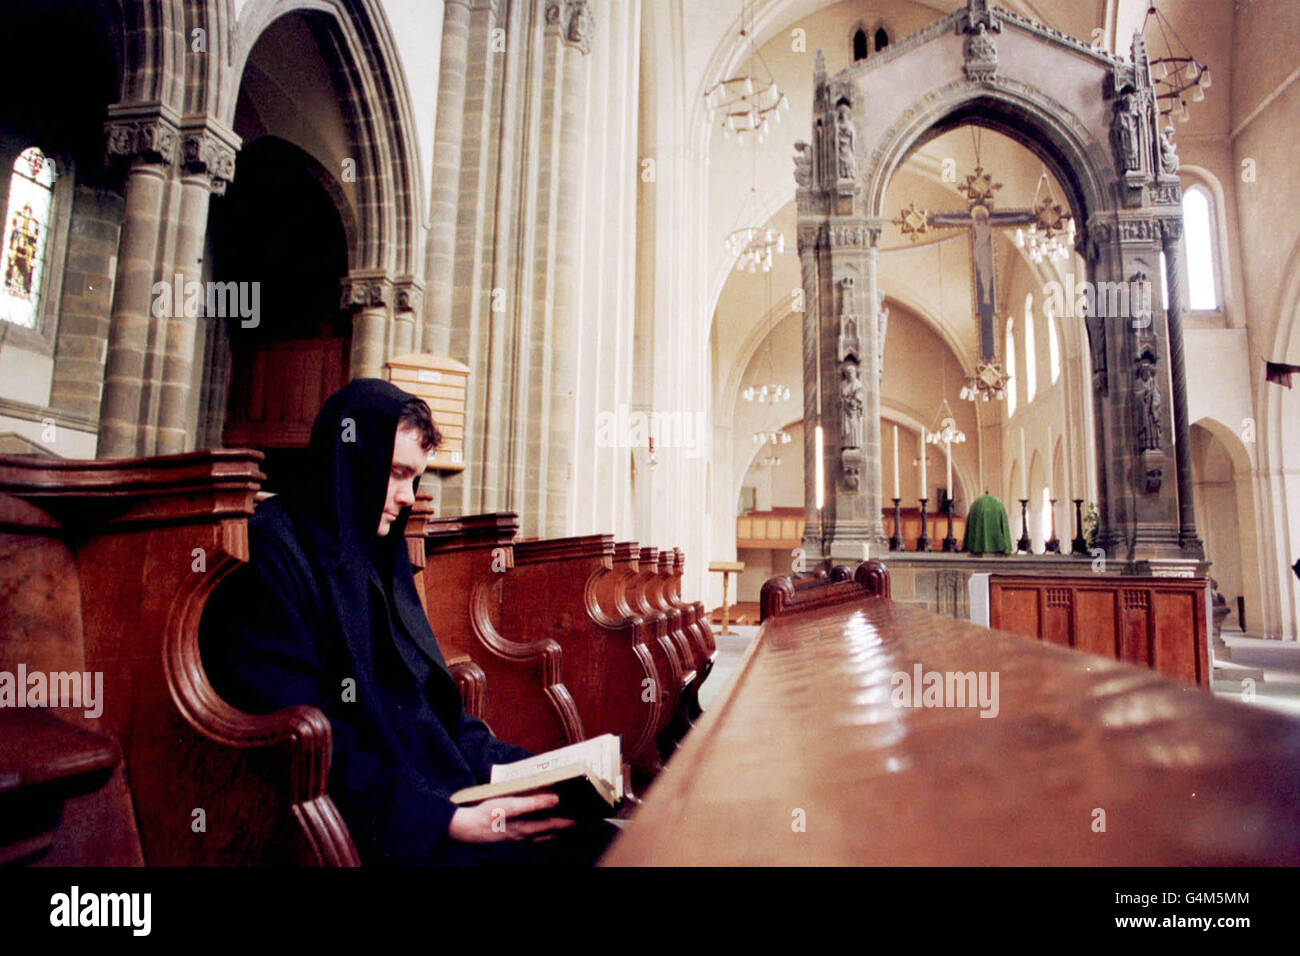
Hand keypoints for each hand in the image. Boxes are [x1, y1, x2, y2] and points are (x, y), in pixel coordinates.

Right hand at [447, 794, 577, 843]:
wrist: (467, 828)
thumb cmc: (488, 814)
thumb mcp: (511, 805)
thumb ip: (533, 802)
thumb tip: (554, 799)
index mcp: (527, 828)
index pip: (554, 824)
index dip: (568, 820)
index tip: (582, 816)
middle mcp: (524, 835)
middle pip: (549, 832)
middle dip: (563, 827)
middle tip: (577, 821)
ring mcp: (516, 836)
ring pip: (540, 835)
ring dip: (553, 830)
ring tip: (563, 824)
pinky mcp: (509, 834)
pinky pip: (530, 834)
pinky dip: (539, 830)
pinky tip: (537, 826)